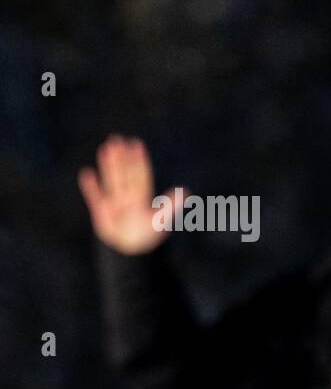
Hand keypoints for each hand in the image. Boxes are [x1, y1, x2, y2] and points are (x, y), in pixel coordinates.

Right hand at [78, 135, 183, 255]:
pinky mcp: (101, 211)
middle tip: (117, 139)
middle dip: (121, 157)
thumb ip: (170, 205)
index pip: (140, 176)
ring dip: (108, 165)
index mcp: (142, 198)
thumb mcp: (160, 219)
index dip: (139, 160)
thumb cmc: (147, 235)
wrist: (130, 249)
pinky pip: (95, 197)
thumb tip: (185, 191)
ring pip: (111, 180)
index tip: (137, 144)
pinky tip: (87, 173)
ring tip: (106, 148)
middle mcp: (128, 197)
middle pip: (124, 174)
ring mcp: (114, 202)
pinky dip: (91, 187)